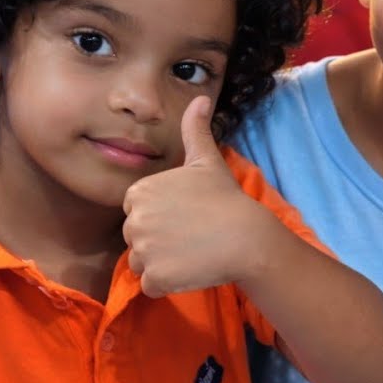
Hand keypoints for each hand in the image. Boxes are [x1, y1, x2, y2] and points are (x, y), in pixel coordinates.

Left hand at [123, 96, 271, 297]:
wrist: (247, 238)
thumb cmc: (226, 198)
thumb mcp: (207, 161)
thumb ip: (195, 130)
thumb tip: (200, 97)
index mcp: (140, 191)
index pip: (136, 211)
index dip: (160, 215)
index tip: (185, 215)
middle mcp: (135, 220)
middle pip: (135, 238)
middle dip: (159, 240)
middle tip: (191, 235)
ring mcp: (144, 250)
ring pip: (141, 263)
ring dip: (162, 263)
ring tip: (191, 252)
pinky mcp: (154, 276)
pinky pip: (150, 285)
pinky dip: (168, 283)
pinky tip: (190, 269)